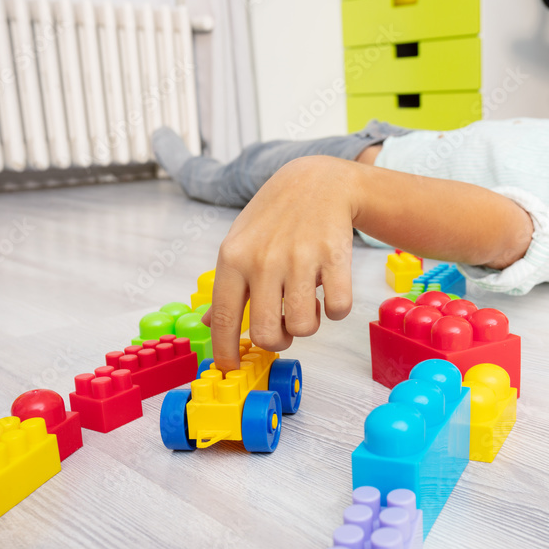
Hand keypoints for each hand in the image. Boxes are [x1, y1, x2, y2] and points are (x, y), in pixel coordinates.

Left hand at [202, 156, 354, 369]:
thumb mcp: (239, 244)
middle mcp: (263, 260)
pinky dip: (335, 309)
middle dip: (277, 340)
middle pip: (267, 333)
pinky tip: (329, 291)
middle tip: (284, 328)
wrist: (318, 181)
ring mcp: (300, 258)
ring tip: (307, 302)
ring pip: (304, 327)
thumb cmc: (275, 217)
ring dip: (308, 324)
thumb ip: (226, 286)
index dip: (226, 351)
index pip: (224, 319)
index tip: (231, 367)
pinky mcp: (334, 257)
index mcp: (233, 258)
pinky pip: (338, 309)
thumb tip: (211, 325)